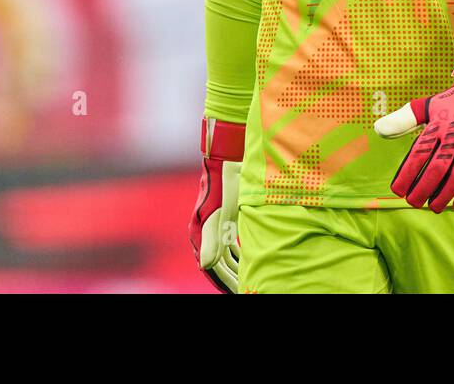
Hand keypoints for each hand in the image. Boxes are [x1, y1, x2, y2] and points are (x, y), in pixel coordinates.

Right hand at [188, 117, 243, 292]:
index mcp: (202, 236)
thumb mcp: (221, 213)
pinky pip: (231, 246)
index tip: (240, 293)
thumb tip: (205, 267)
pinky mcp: (225, 221)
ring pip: (226, 257)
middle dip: (233, 280)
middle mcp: (206, 235)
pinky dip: (239, 256)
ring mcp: (216, 228)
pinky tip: (249, 261)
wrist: (227, 160)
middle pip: (220, 266)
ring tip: (250, 281)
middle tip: (247, 290)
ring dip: (237, 270)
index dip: (225, 283)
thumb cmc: (225, 186)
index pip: (214, 270)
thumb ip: (212, 241)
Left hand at [374, 48, 453, 212]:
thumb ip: (401, 119)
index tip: (396, 191)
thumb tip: (377, 129)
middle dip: (423, 189)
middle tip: (412, 202)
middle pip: (438, 168)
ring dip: (444, 195)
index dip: (407, 174)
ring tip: (432, 207)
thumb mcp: (422, 107)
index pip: (419, 153)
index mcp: (438, 124)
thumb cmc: (445, 105)